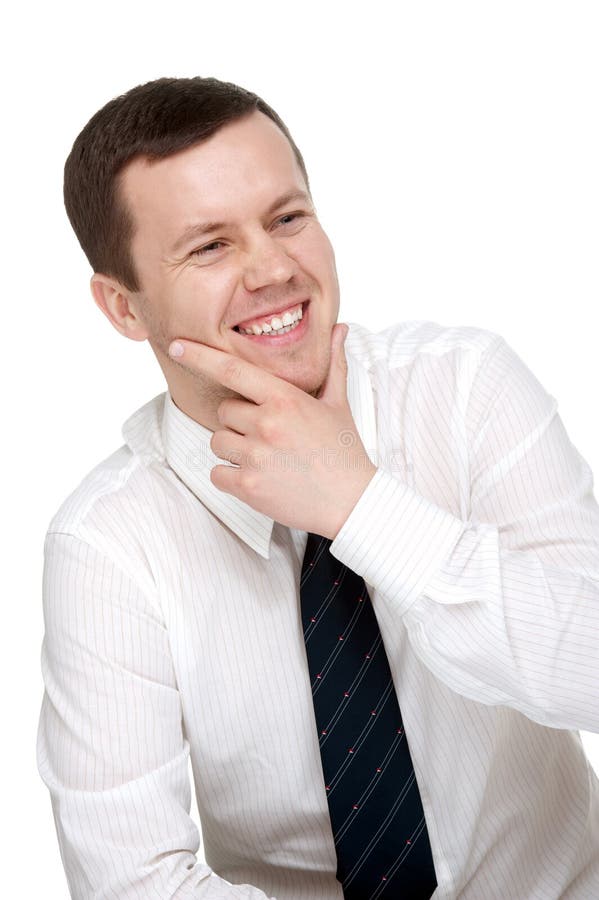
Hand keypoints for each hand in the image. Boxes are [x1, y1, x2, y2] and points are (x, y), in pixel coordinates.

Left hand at [168, 324, 376, 538]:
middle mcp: (267, 424)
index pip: (231, 370)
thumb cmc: (344, 450)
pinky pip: (216, 474)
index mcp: (285, 399)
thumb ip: (332, 364)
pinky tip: (258, 478)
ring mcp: (256, 457)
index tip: (176, 346)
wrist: (353, 502)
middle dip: (238, 422)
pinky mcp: (249, 487)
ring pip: (217, 442)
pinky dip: (230, 477)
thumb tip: (339, 329)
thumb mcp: (338, 404)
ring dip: (233, 449)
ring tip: (265, 458)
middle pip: (223, 411)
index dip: (199, 356)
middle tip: (268, 435)